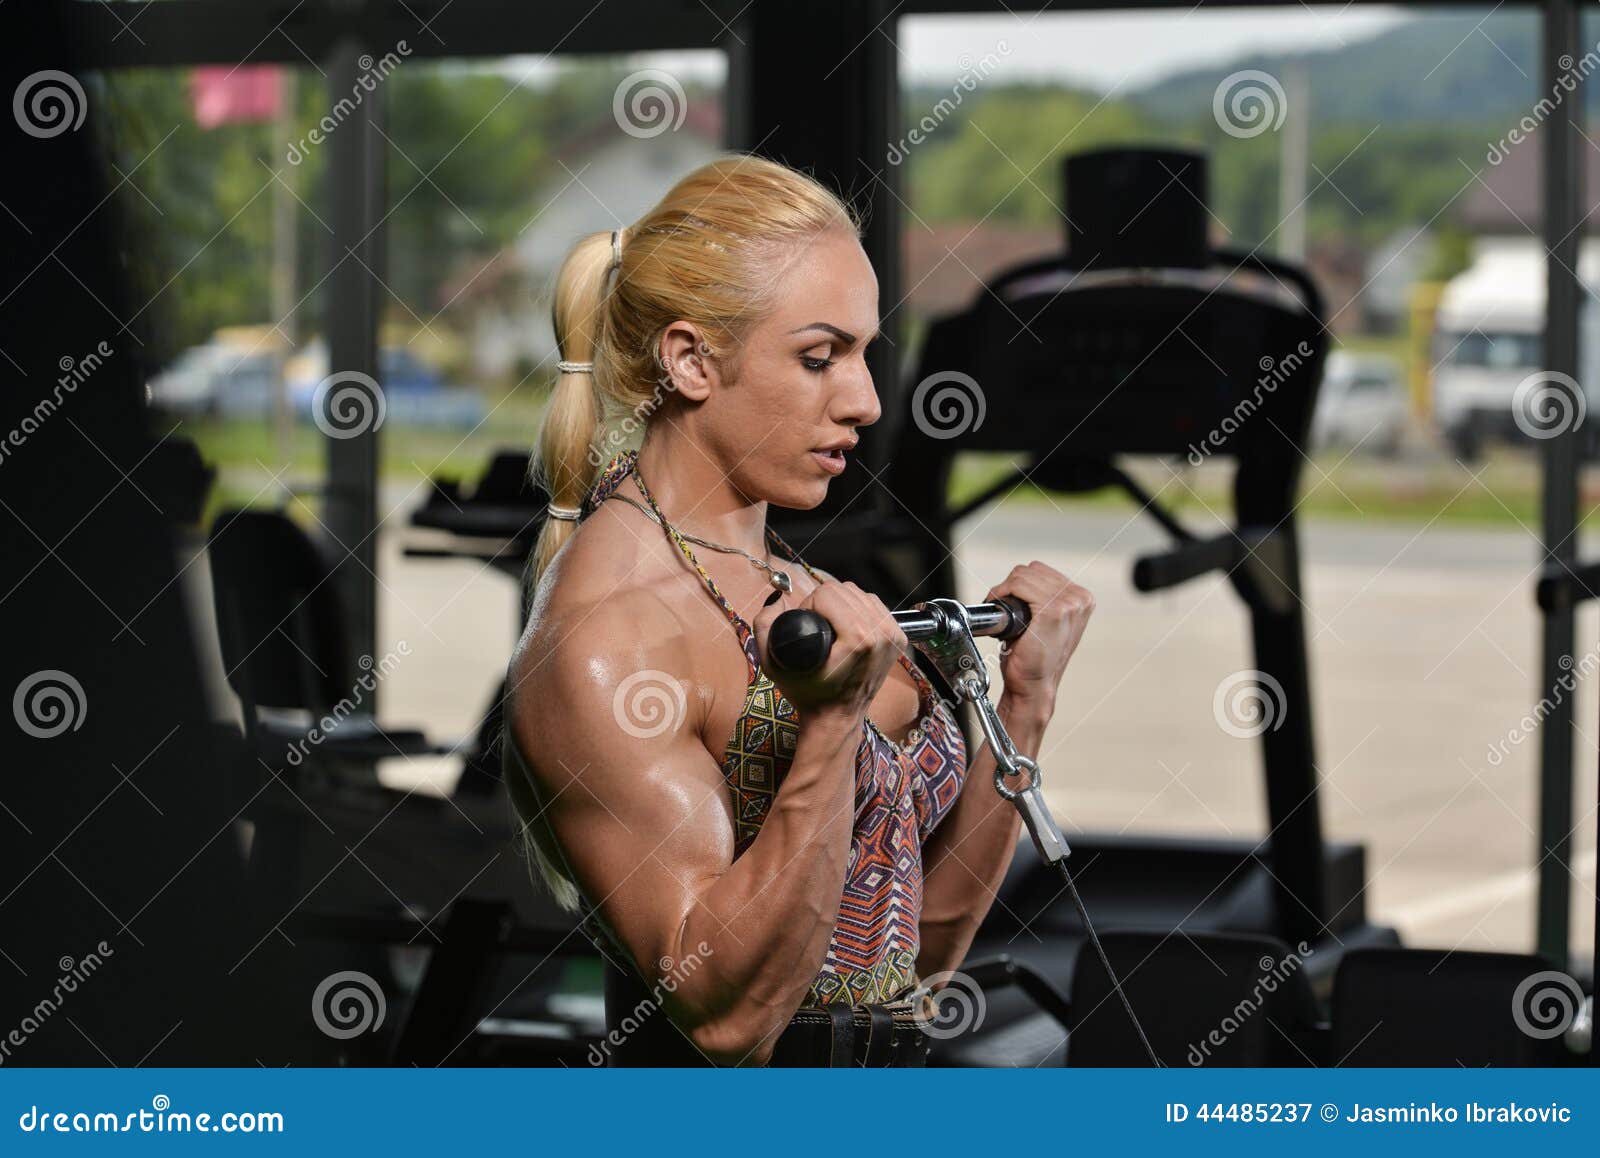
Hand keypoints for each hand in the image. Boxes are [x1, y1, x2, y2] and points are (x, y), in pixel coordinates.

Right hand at [753, 580, 905, 726]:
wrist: (837, 718)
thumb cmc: (807, 695)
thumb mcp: (773, 666)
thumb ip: (765, 626)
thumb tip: (778, 598)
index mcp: (858, 638)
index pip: (827, 593)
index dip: (808, 604)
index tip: (805, 624)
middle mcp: (880, 633)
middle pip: (845, 589)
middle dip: (824, 602)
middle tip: (816, 624)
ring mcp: (892, 635)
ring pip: (860, 593)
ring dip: (842, 602)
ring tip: (831, 624)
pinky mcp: (898, 637)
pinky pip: (874, 605)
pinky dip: (859, 608)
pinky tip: (849, 623)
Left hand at [986, 561, 1093, 716]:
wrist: (1033, 685)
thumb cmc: (1035, 659)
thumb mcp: (1046, 622)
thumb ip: (1045, 599)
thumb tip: (1023, 580)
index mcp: (1081, 598)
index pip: (1040, 570)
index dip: (1018, 584)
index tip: (1009, 601)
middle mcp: (1079, 598)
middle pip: (1031, 570)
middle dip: (1011, 587)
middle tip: (1003, 610)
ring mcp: (1069, 603)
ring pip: (1023, 575)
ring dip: (1006, 591)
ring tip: (1005, 615)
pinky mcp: (1054, 610)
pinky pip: (1019, 585)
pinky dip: (1003, 594)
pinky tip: (1003, 614)